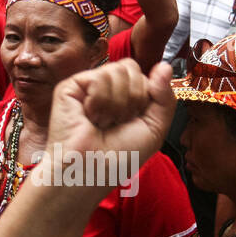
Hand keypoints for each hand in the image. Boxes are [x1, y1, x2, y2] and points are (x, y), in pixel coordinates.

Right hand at [46, 59, 174, 176]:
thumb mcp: (155, 128)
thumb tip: (164, 65)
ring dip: (116, 105)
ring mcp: (87, 86)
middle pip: (131, 67)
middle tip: (116, 123)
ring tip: (102, 123)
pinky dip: (100, 103)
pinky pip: (99, 78)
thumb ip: (164, 96)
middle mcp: (106, 88)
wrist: (93, 171)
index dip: (145, 96)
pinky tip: (90, 118)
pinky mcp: (71, 87)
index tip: (134, 120)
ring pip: (116, 72)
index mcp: (125, 95)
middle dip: (132, 100)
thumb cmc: (120, 157)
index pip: (143, 74)